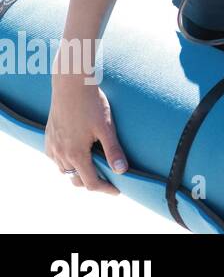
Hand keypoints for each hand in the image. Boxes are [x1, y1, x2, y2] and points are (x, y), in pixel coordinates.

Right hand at [44, 74, 126, 194]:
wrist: (71, 85)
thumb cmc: (91, 104)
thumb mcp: (106, 127)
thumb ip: (113, 150)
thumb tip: (122, 170)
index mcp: (75, 154)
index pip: (90, 182)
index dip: (105, 189)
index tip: (117, 191)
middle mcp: (60, 154)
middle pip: (76, 180)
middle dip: (92, 182)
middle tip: (108, 180)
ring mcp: (51, 147)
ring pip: (64, 171)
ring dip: (78, 173)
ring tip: (95, 168)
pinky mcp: (48, 138)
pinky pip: (56, 159)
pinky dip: (67, 162)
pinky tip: (78, 155)